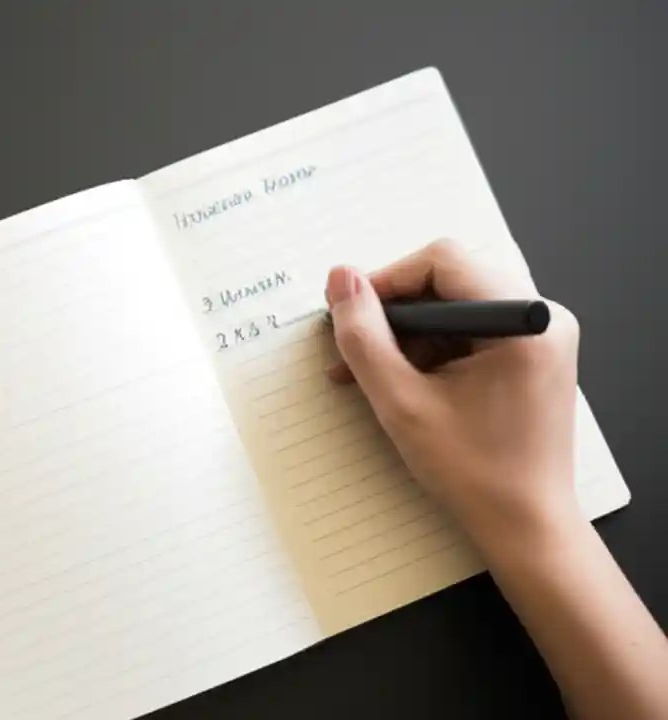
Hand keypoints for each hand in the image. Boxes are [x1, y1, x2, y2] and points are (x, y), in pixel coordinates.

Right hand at [323, 239, 583, 547]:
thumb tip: (339, 279)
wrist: (526, 526)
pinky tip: (398, 379)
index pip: (442, 261)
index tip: (346, 313)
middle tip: (352, 346)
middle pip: (449, 279)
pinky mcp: (532, 354)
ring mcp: (542, 335)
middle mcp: (542, 317)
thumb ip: (364, 336)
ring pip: (455, 305)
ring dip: (406, 334)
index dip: (385, 280)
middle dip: (393, 311)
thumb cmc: (473, 473)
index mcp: (524, 320)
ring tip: (366, 373)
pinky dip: (431, 348)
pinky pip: (471, 329)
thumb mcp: (401, 402)